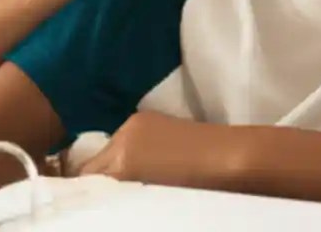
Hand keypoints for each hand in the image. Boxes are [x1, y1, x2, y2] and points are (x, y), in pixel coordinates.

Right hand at [75, 111, 235, 188]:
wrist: (235, 160)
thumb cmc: (199, 189)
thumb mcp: (152, 197)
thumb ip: (124, 194)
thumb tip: (108, 196)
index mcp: (123, 162)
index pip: (85, 179)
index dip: (85, 193)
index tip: (89, 203)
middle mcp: (122, 138)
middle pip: (90, 164)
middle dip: (94, 180)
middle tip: (103, 197)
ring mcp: (134, 124)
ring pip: (105, 151)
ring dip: (109, 165)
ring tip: (123, 182)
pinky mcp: (146, 118)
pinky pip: (122, 139)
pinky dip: (124, 153)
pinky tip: (139, 164)